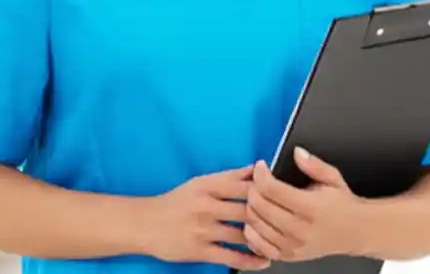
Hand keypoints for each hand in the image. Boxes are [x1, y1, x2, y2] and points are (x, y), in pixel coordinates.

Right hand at [140, 165, 271, 270]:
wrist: (145, 224)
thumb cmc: (174, 203)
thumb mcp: (199, 183)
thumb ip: (228, 178)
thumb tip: (254, 169)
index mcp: (206, 186)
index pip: (243, 185)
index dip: (265, 189)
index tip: (280, 193)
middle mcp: (205, 206)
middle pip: (246, 209)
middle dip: (268, 215)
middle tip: (284, 219)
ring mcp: (203, 230)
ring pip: (242, 234)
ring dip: (264, 239)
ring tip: (279, 240)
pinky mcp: (200, 251)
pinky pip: (231, 257)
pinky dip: (251, 260)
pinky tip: (264, 260)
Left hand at [244, 147, 366, 261]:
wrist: (355, 232)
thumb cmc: (343, 206)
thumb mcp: (333, 179)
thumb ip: (314, 165)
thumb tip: (298, 153)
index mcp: (310, 208)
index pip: (271, 189)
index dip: (261, 174)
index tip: (261, 167)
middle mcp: (299, 229)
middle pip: (259, 205)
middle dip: (253, 187)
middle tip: (258, 181)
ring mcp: (292, 245)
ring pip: (254, 223)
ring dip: (251, 206)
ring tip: (259, 197)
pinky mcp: (287, 255)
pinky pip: (257, 243)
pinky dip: (252, 230)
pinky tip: (259, 218)